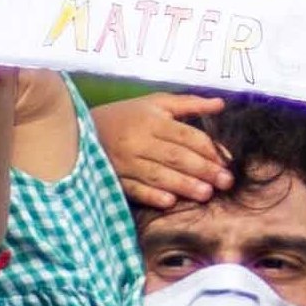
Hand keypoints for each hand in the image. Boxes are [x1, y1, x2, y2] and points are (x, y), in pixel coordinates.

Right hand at [92, 94, 234, 209]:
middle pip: (176, 156)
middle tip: (225, 182)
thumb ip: (189, 104)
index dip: (208, 149)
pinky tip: (170, 203)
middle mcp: (139, 140)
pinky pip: (134, 189)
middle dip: (203, 169)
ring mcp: (125, 161)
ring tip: (206, 194)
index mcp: (152, 120)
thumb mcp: (156, 103)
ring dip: (183, 185)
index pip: (185, 135)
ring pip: (158, 174)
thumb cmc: (127, 115)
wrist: (79, 128)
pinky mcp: (113, 178)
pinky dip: (151, 196)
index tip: (227, 162)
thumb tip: (221, 104)